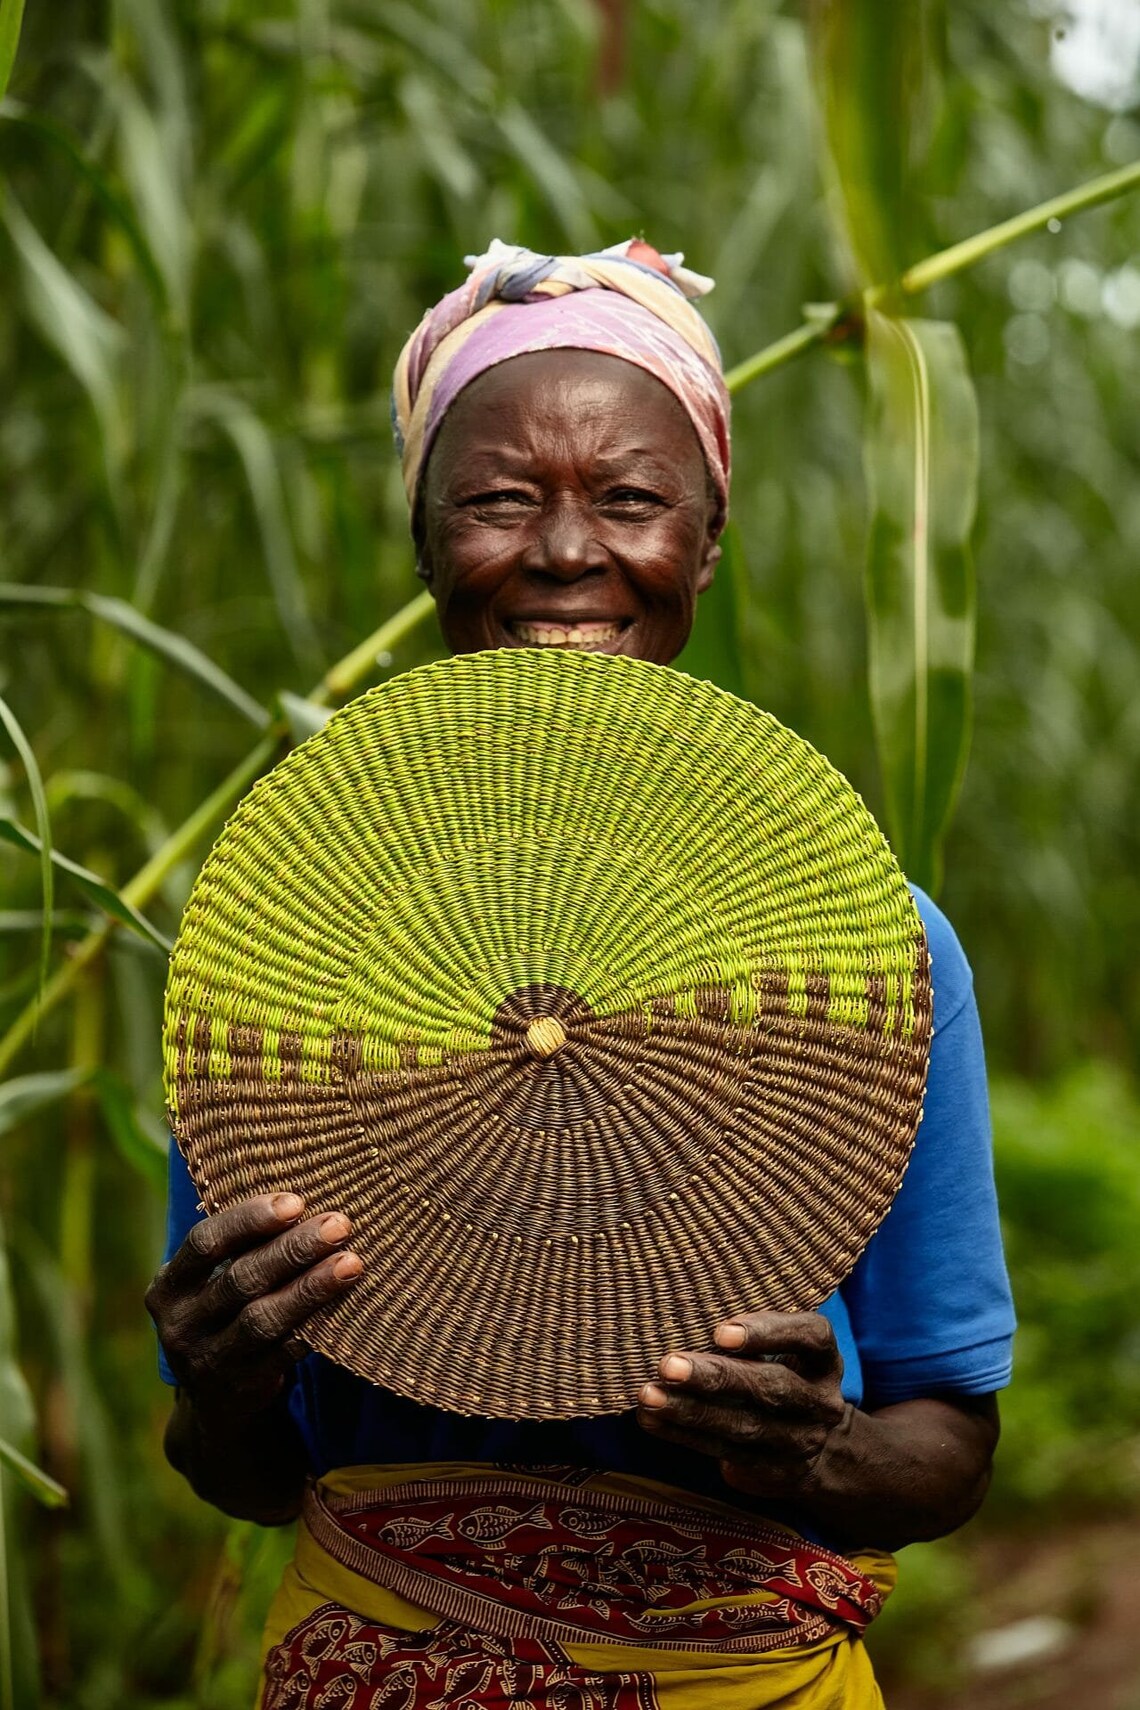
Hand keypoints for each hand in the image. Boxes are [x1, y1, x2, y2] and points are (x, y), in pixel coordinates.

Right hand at [145, 1192, 362, 1417]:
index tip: (296, 1202)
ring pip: (263, 1319)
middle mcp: (181, 1325)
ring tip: (351, 1263)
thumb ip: (243, 1248)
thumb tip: (306, 1199)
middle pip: (240, 1278)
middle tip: (338, 1225)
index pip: (205, 1242)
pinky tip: (343, 1305)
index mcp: (169, 1286)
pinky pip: (283, 1353)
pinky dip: (314, 1326)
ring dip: (311, 1288)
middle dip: (293, 1248)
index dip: (249, 1219)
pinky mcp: (241, 1390)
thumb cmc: (227, 1314)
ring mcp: (208, 1361)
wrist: (217, 1403)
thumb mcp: (214, 1282)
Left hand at [637, 1310, 846, 1497]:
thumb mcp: (782, 1350)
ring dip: (690, 1410)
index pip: (811, 1337)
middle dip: (716, 1376)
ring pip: (743, 1424)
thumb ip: (750, 1333)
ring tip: (650, 1395)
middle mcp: (819, 1402)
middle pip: (771, 1387)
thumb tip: (684, 1310)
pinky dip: (683, 1434)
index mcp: (824, 1361)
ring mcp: (799, 1441)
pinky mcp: (772, 1469)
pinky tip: (653, 1418)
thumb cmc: (780, 1373)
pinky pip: (723, 1450)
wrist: (811, 1448)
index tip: (720, 1331)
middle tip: (669, 1365)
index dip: (769, 1332)